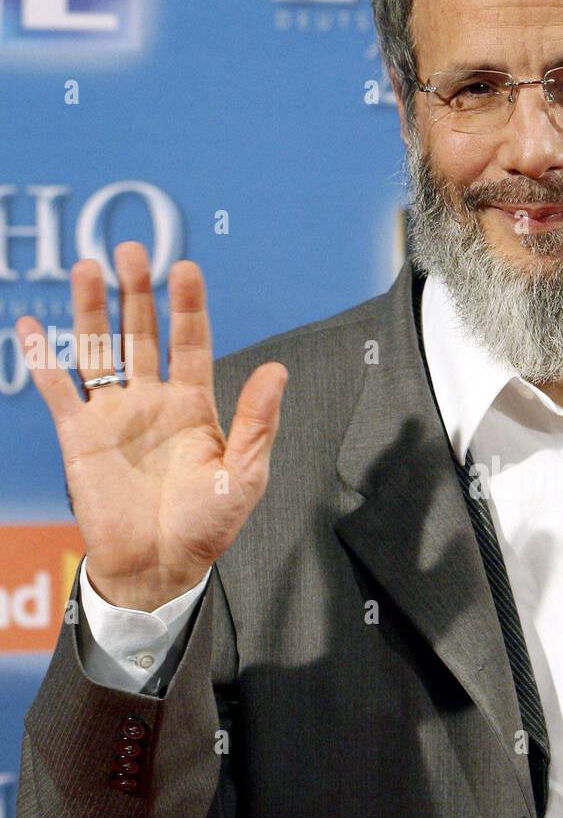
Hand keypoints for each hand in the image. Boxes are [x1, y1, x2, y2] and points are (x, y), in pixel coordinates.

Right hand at [16, 241, 287, 610]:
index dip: (188, 307)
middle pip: (142, 334)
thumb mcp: (245, 475)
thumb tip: (277, 370)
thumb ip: (258, 422)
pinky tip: (30, 325)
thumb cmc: (207, 526)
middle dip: (137, 293)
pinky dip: (42, 359)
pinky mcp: (79, 436)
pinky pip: (58, 389)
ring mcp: (114, 415)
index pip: (191, 343)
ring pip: (98, 349)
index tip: (185, 268)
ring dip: (91, 310)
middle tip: (131, 250)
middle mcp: (152, 402)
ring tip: (88, 267)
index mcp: (195, 407)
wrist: (160, 566)